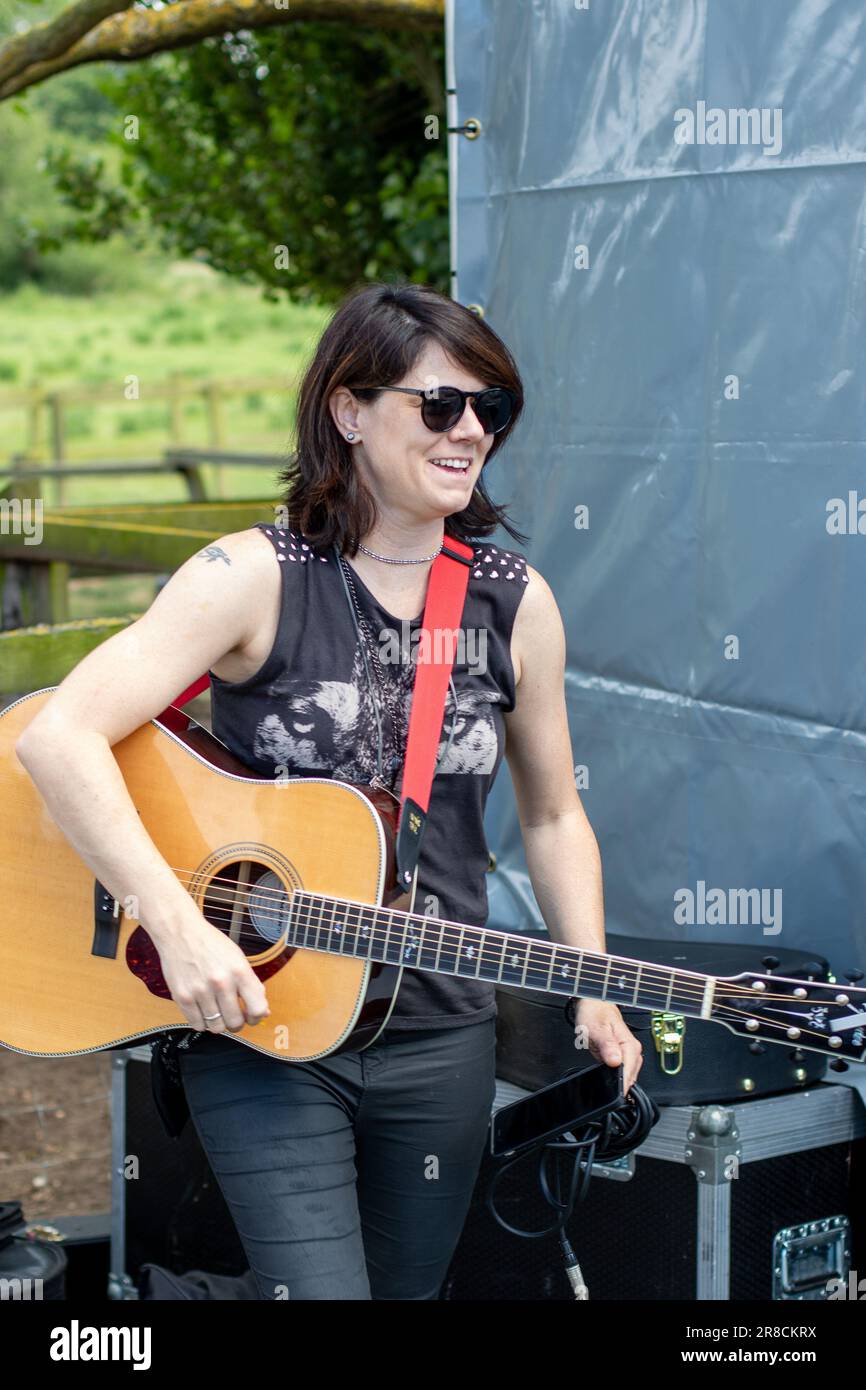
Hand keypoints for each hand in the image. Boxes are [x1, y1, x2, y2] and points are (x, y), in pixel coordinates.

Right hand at [153, 910, 270, 1033]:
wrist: (181, 932)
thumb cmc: (211, 944)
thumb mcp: (238, 958)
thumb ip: (252, 985)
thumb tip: (264, 1012)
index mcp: (239, 971)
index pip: (257, 1008)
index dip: (257, 1017)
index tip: (252, 1017)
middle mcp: (221, 982)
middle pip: (236, 1022)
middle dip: (238, 1023)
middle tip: (234, 1016)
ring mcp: (200, 991)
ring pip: (216, 1027)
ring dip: (219, 1024)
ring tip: (217, 1012)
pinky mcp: (182, 997)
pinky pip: (197, 1025)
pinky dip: (202, 1022)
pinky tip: (203, 1011)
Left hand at [573, 998, 643, 1094]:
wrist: (594, 1006)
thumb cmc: (595, 1014)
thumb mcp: (597, 1029)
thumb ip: (606, 1045)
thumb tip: (615, 1061)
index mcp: (630, 1045)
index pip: (629, 1072)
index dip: (621, 1085)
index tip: (615, 1094)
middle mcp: (632, 1051)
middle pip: (630, 1078)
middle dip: (619, 1086)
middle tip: (606, 1091)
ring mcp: (628, 1055)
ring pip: (627, 1077)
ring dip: (618, 1083)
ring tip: (606, 1085)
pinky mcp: (622, 1058)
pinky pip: (621, 1073)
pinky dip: (615, 1078)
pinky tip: (607, 1079)